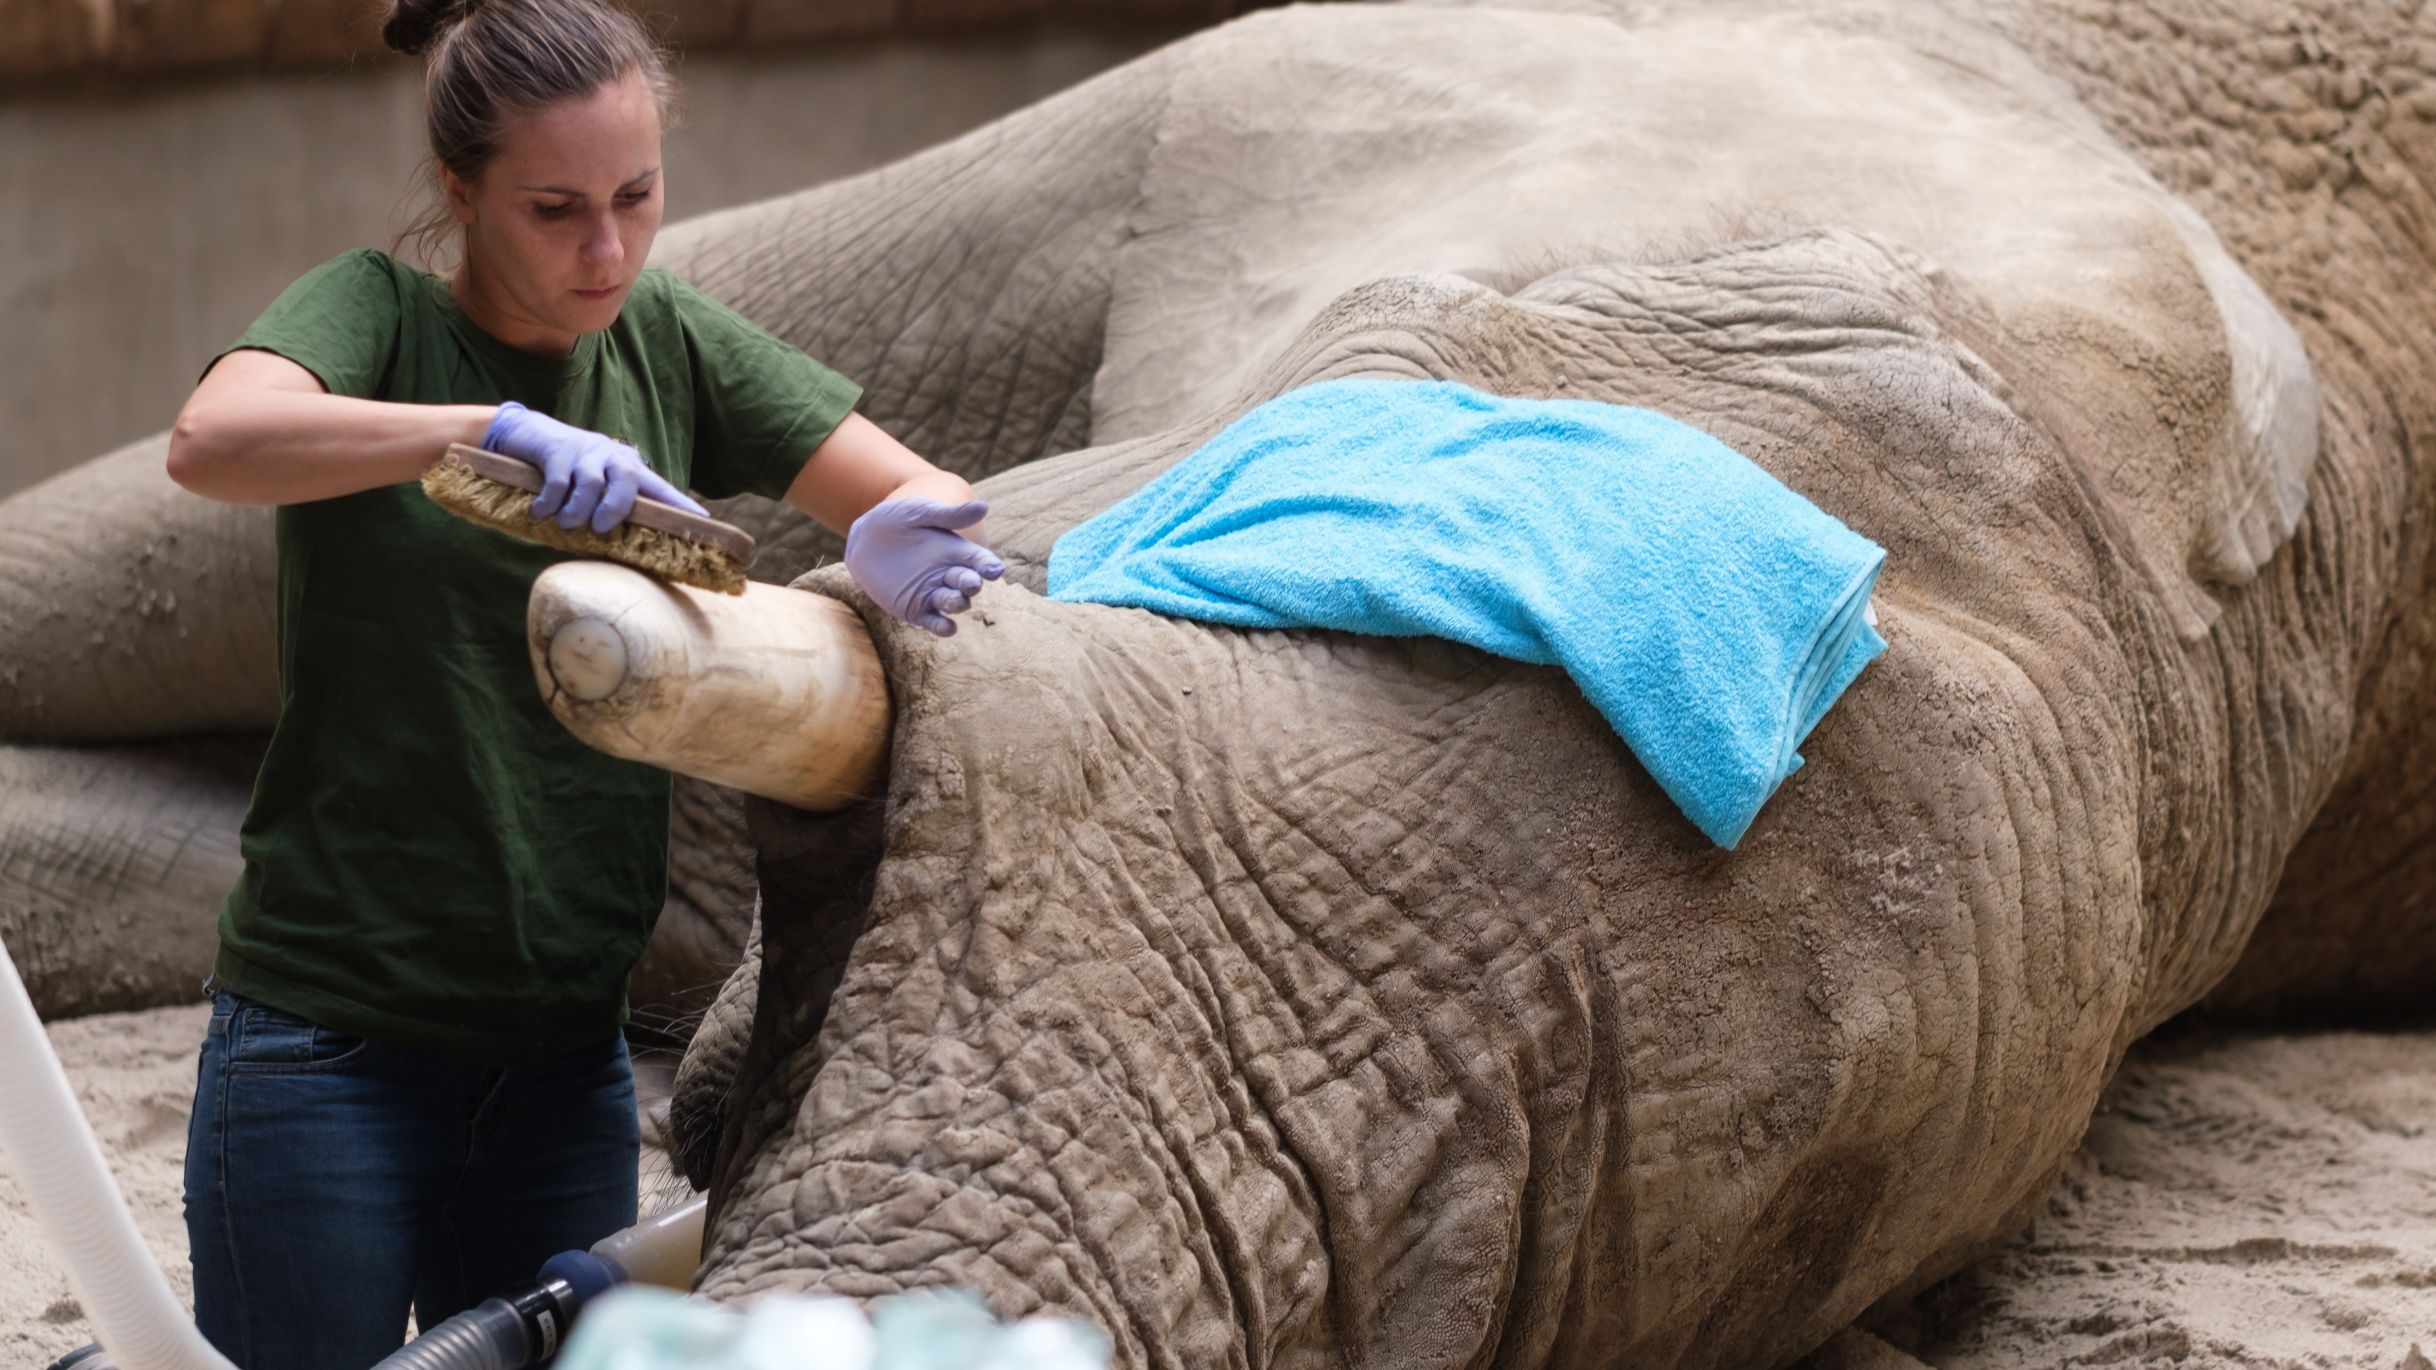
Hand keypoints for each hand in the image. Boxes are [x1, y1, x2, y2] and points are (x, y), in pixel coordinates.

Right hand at [482, 401, 707, 533]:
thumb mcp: (596, 483)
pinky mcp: (557, 450)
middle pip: (627, 479)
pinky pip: (558, 482)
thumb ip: (611, 505)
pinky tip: (541, 513)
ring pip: (590, 483)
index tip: (703, 522)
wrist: (529, 433)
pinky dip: (550, 503)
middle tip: (600, 527)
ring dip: (577, 510)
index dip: (680, 504)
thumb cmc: (569, 469)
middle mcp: (611, 455)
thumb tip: (628, 546)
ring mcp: (585, 451)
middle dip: (617, 508)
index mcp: (626, 467)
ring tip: (567, 524)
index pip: (659, 486)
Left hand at [844, 497, 1005, 635]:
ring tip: (955, 601)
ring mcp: (933, 593)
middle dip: (972, 585)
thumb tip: (983, 507)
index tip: (994, 569)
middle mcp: (949, 574)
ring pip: (954, 603)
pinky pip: (934, 622)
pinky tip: (947, 627)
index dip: (989, 566)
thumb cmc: (897, 519)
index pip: (980, 561)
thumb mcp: (921, 512)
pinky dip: (943, 627)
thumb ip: (950, 515)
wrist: (865, 538)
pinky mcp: (915, 609)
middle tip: (972, 583)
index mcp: (958, 551)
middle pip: (968, 584)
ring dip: (958, 604)